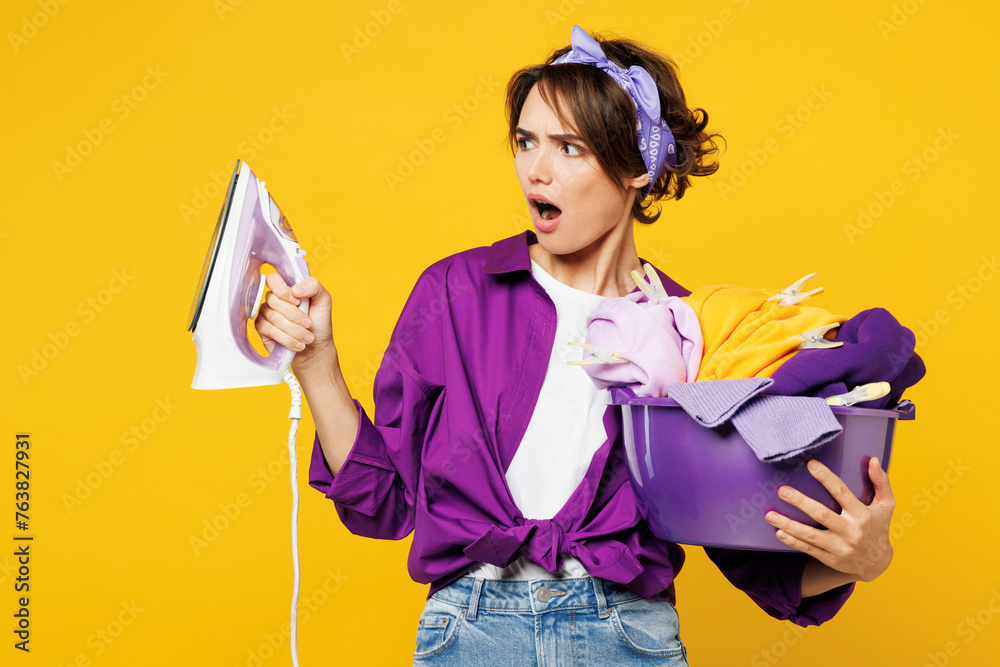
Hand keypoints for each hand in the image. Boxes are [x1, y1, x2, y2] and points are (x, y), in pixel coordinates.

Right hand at [253, 272, 335, 373]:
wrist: (316, 347)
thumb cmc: (319, 322)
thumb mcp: (324, 300)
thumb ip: (314, 286)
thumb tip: (295, 289)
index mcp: (287, 289)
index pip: (273, 279)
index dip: (282, 290)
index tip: (297, 301)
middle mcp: (274, 299)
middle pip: (274, 300)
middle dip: (295, 315)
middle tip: (309, 324)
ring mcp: (266, 313)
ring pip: (273, 317)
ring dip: (294, 330)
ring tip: (307, 338)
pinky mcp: (262, 328)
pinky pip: (269, 330)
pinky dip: (287, 339)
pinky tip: (298, 344)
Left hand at [765, 457, 894, 583]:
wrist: (877, 564)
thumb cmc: (878, 527)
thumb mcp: (886, 506)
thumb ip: (881, 482)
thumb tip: (874, 460)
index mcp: (861, 514)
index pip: (842, 493)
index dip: (826, 478)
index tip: (810, 464)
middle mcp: (850, 531)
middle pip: (822, 514)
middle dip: (800, 502)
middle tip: (782, 490)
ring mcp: (839, 547)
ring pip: (810, 535)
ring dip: (788, 524)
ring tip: (770, 515)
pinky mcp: (830, 558)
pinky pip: (808, 549)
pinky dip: (793, 541)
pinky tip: (779, 532)